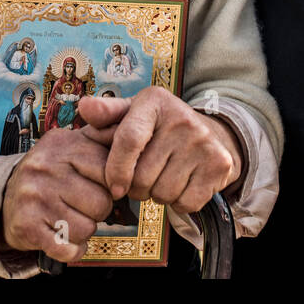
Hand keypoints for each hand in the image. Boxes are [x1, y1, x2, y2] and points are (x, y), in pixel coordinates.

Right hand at [0, 127, 113, 263]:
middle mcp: (46, 168)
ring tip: (71, 219)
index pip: (108, 168)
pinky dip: (72, 249)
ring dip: (84, 230)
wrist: (3, 197)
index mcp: (62, 144)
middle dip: (99, 210)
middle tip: (83, 205)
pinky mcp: (27, 227)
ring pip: (87, 228)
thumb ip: (102, 135)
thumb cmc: (51, 172)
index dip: (112, 184)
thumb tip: (132, 129)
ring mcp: (35, 197)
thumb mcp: (72, 145)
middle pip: (102, 202)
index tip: (102, 186)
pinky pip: (68, 248)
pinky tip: (65, 238)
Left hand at [77, 87, 242, 214]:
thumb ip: (106, 114)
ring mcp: (203, 141)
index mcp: (154, 101)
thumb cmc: (159, 128)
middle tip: (145, 175)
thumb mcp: (133, 114)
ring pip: (163, 192)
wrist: (210, 134)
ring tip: (163, 176)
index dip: (117, 170)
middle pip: (143, 176)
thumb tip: (84, 108)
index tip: (114, 188)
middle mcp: (182, 118)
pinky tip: (182, 184)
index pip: (128, 140)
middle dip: (138, 186)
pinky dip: (179, 202)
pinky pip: (186, 202)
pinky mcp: (219, 164)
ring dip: (158, 194)